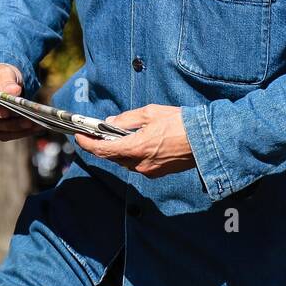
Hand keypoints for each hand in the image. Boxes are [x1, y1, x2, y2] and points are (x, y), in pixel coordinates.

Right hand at [0, 63, 39, 141]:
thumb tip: (14, 92)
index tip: (6, 113)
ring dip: (17, 130)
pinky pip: (3, 135)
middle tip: (29, 121)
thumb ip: (7, 81)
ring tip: (36, 125)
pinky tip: (34, 129)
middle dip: (9, 123)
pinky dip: (19, 133)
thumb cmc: (1, 75)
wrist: (2, 81)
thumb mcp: (5, 72)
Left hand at [75, 104, 195, 177]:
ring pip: (125, 161)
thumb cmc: (180, 123)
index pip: (102, 150)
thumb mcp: (150, 113)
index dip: (87, 144)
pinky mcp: (158, 172)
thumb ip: (127, 119)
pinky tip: (140, 143)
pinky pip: (138, 164)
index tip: (79, 136)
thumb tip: (111, 122)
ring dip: (120, 150)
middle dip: (104, 145)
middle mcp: (140, 163)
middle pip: (112, 157)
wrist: (206, 140)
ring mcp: (149, 170)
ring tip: (122, 136)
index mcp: (136, 148)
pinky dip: (134, 154)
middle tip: (99, 132)